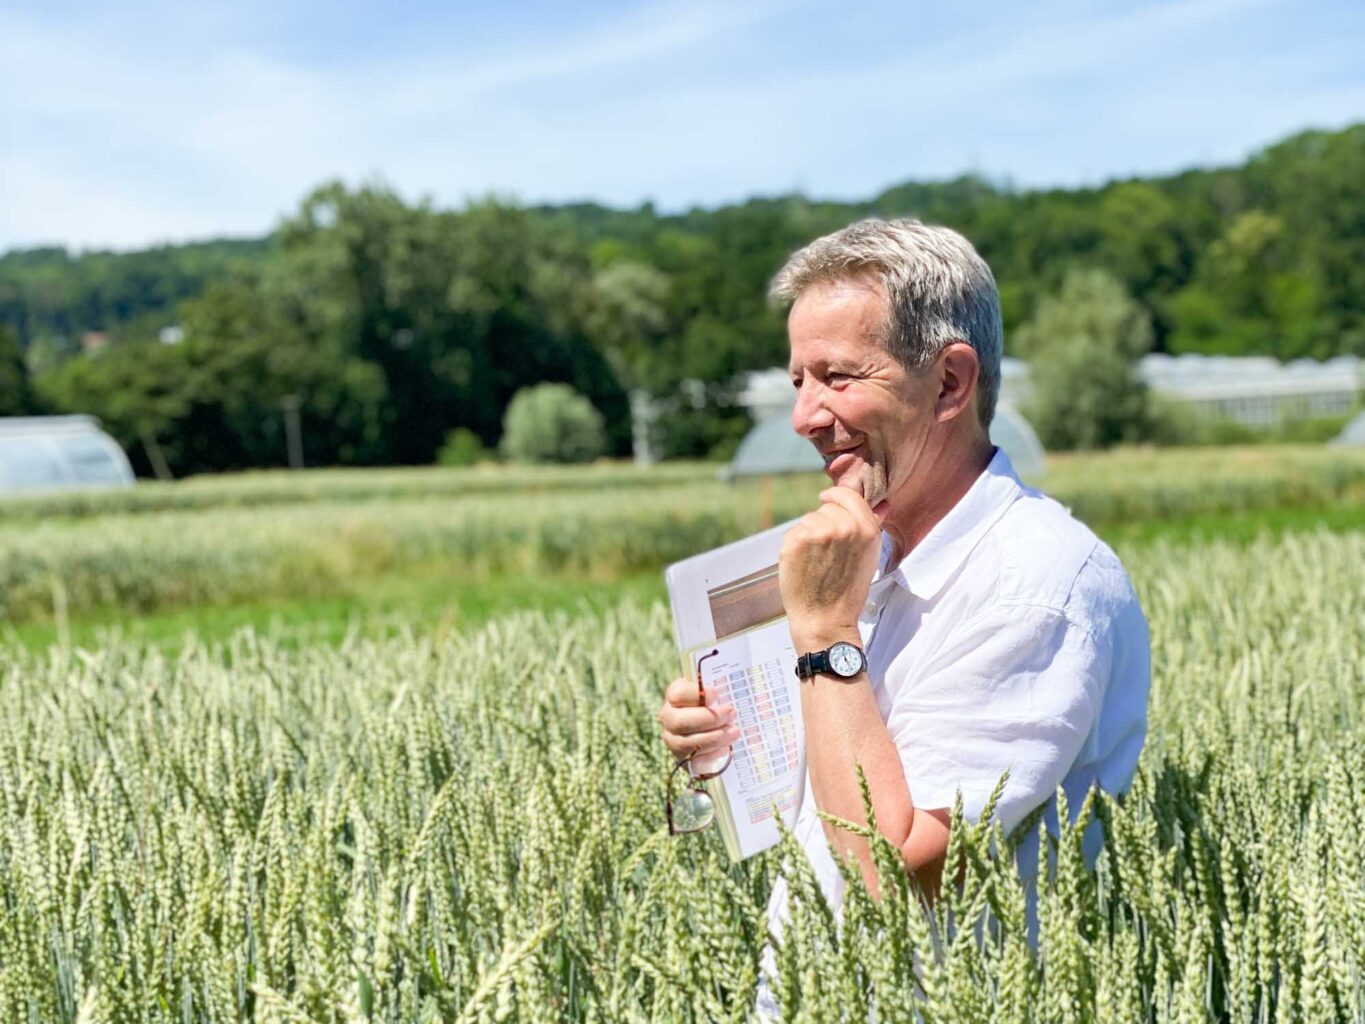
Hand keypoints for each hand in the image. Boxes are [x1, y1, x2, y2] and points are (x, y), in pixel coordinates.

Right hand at [657, 678, 740, 759]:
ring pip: (686, 743)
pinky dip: (711, 754)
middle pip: (681, 721)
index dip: (697, 695)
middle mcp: (668, 718)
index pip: (677, 695)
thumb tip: (725, 691)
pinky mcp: (681, 758)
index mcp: (673, 697)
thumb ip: (713, 690)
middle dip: (710, 719)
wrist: (707, 727)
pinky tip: (726, 748)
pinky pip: (693, 760)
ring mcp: (672, 739)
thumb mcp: (710, 692)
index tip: (717, 695)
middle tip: (731, 714)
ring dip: (714, 738)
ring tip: (734, 731)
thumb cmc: (711, 704)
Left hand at [779, 487, 880, 647]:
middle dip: (824, 523)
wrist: (826, 620)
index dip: (836, 496)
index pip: (848, 494)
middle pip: (826, 508)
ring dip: (810, 535)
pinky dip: (795, 545)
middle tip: (828, 552)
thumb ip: (872, 526)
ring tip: (817, 561)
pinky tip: (804, 564)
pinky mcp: (796, 540)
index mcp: (867, 529)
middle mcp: (844, 527)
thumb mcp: (869, 557)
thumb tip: (882, 504)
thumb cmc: (847, 592)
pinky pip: (793, 531)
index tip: (827, 498)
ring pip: (809, 519)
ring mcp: (819, 532)